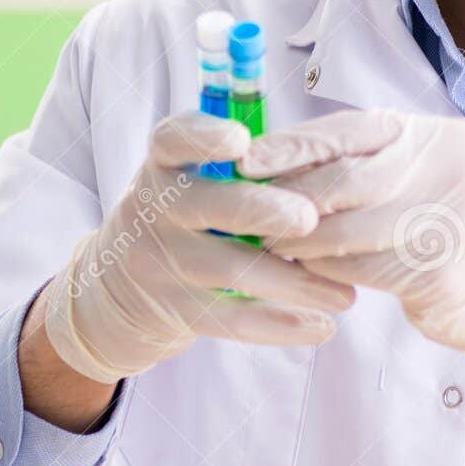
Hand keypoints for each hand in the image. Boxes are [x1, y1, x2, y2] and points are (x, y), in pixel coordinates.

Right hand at [41, 112, 355, 384]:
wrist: (117, 286)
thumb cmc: (188, 214)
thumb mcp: (194, 176)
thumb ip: (249, 161)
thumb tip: (341, 140)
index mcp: (165, 163)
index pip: (173, 139)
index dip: (204, 138)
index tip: (242, 140)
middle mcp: (155, 207)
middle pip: (207, 206)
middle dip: (261, 211)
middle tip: (310, 218)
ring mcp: (160, 261)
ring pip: (230, 271)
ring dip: (294, 283)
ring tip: (346, 295)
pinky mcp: (174, 310)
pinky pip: (231, 320)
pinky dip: (280, 326)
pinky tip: (323, 327)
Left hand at [238, 109, 464, 395]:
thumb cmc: (459, 235)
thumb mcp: (427, 182)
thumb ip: (372, 167)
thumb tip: (281, 160)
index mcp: (439, 137)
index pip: (353, 128)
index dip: (295, 143)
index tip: (246, 158)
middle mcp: (448, 167)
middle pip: (345, 176)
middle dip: (288, 196)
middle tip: (245, 211)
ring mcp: (449, 217)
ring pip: (345, 225)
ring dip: (299, 241)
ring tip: (270, 247)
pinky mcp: (441, 267)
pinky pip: (359, 268)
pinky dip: (325, 271)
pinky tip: (307, 274)